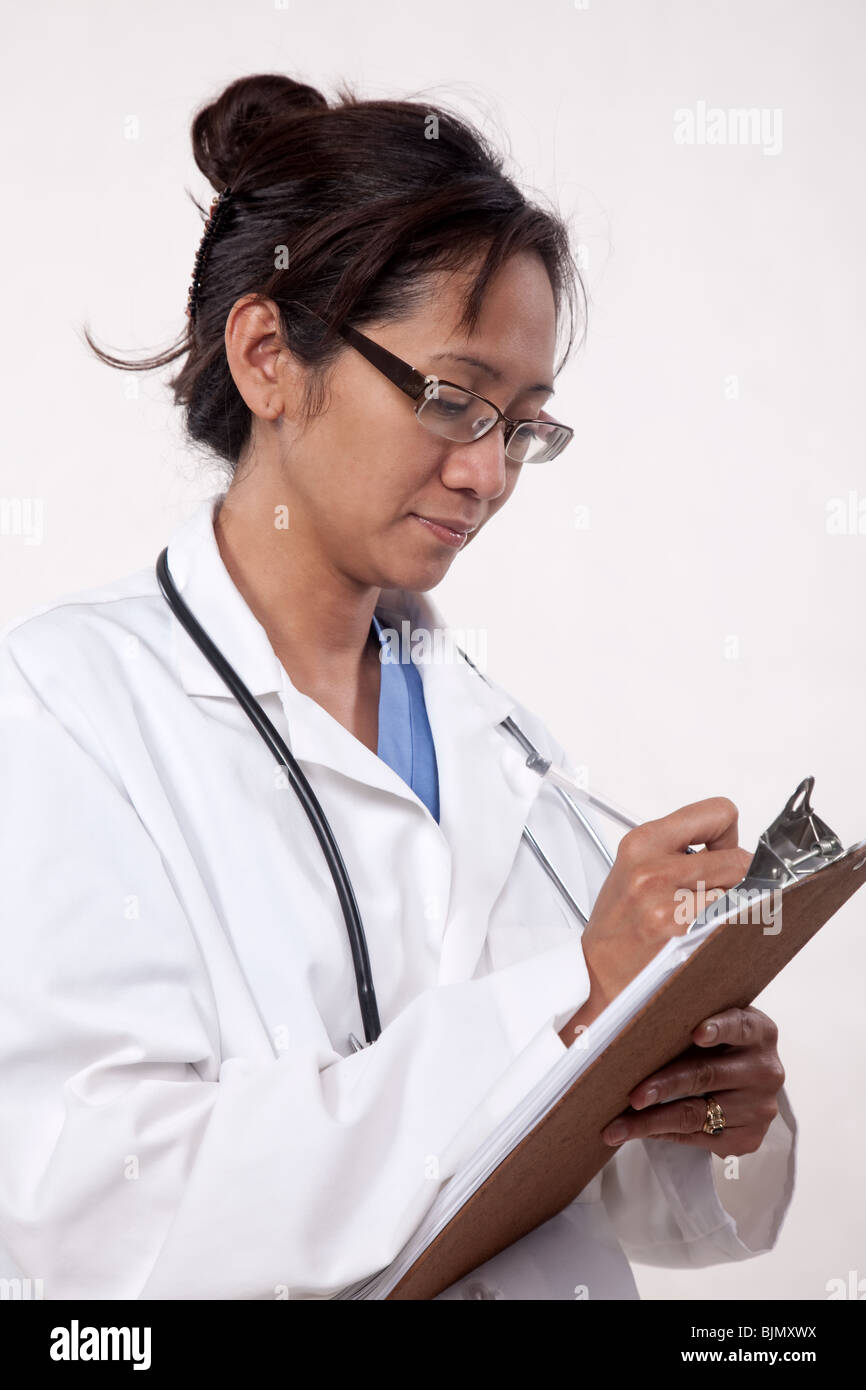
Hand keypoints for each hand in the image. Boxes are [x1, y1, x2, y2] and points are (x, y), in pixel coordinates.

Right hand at [558, 797, 751, 1043]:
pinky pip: (731, 920)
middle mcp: (652, 867)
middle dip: (735, 878)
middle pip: (739, 858)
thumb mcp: (635, 869)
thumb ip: (679, 850)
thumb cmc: (620, 924)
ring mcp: (666, 902)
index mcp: (642, 842)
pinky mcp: (678, 933)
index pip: (719, 813)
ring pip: (740, 892)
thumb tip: (734, 848)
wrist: (594, 974)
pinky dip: (728, 928)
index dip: (727, 836)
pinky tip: (703, 936)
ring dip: (732, 906)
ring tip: (702, 918)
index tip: (717, 855)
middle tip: (710, 895)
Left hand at [601, 1006, 785, 1154]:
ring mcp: (760, 1107)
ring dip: (652, 1121)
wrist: (745, 1083)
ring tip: (617, 1127)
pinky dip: (664, 1135)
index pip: (740, 1026)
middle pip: (707, 1075)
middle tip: (632, 1096)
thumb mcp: (712, 1022)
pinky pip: (699, 1139)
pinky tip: (639, 1132)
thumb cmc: (715, 1045)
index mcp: (759, 1032)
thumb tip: (629, 1020)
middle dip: (664, 1086)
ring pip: (697, 1114)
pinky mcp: (750, 1138)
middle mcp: (765, 1070)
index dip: (718, 1028)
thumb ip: (686, 1017)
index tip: (696, 1033)